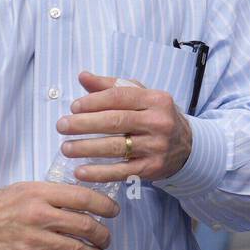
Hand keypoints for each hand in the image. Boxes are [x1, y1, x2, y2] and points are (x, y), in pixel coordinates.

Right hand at [0, 181, 117, 249]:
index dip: (105, 205)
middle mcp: (38, 215)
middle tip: (106, 238)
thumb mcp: (23, 189)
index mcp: (39, 193)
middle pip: (86, 225)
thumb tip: (84, 200)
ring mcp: (32, 240)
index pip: (84, 197)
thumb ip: (52, 194)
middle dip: (103, 234)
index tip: (114, 212)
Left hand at [56, 71, 192, 182]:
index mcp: (156, 99)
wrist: (188, 147)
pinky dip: (99, 173)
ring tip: (65, 148)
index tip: (73, 107)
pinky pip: (121, 171)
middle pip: (115, 121)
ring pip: (116, 147)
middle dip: (84, 124)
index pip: (120, 97)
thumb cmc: (156, 117)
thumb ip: (112, 87)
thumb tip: (83, 76)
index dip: (94, 101)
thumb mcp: (141, 96)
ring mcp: (156, 146)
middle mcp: (158, 122)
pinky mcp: (152, 168)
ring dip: (86, 148)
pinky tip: (80, 171)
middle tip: (61, 126)